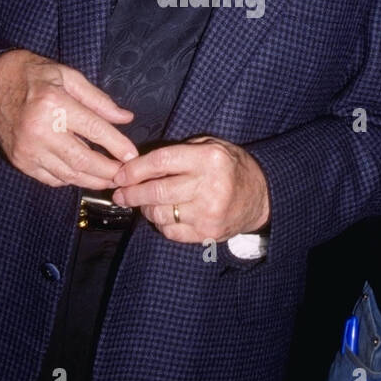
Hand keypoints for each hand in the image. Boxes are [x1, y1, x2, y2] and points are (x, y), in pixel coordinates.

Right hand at [0, 49, 138, 187]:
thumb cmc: (30, 75)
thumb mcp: (67, 75)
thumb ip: (97, 99)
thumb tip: (125, 118)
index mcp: (55, 104)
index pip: (95, 131)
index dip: (117, 146)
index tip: (133, 156)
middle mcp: (40, 131)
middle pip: (83, 160)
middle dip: (108, 171)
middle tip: (126, 175)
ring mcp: (28, 150)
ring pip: (68, 175)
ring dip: (93, 180)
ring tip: (110, 179)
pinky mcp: (20, 161)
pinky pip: (51, 179)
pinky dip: (70, 180)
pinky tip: (83, 175)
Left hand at [111, 136, 269, 242]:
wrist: (261, 197)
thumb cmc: (231, 167)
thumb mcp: (211, 146)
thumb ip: (179, 152)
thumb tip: (137, 164)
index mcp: (209, 159)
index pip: (161, 162)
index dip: (135, 169)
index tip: (120, 174)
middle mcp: (209, 186)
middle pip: (156, 191)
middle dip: (131, 193)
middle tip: (119, 193)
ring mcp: (208, 213)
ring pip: (160, 213)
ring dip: (145, 209)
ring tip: (144, 203)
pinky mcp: (207, 233)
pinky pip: (171, 232)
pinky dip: (161, 224)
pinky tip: (164, 215)